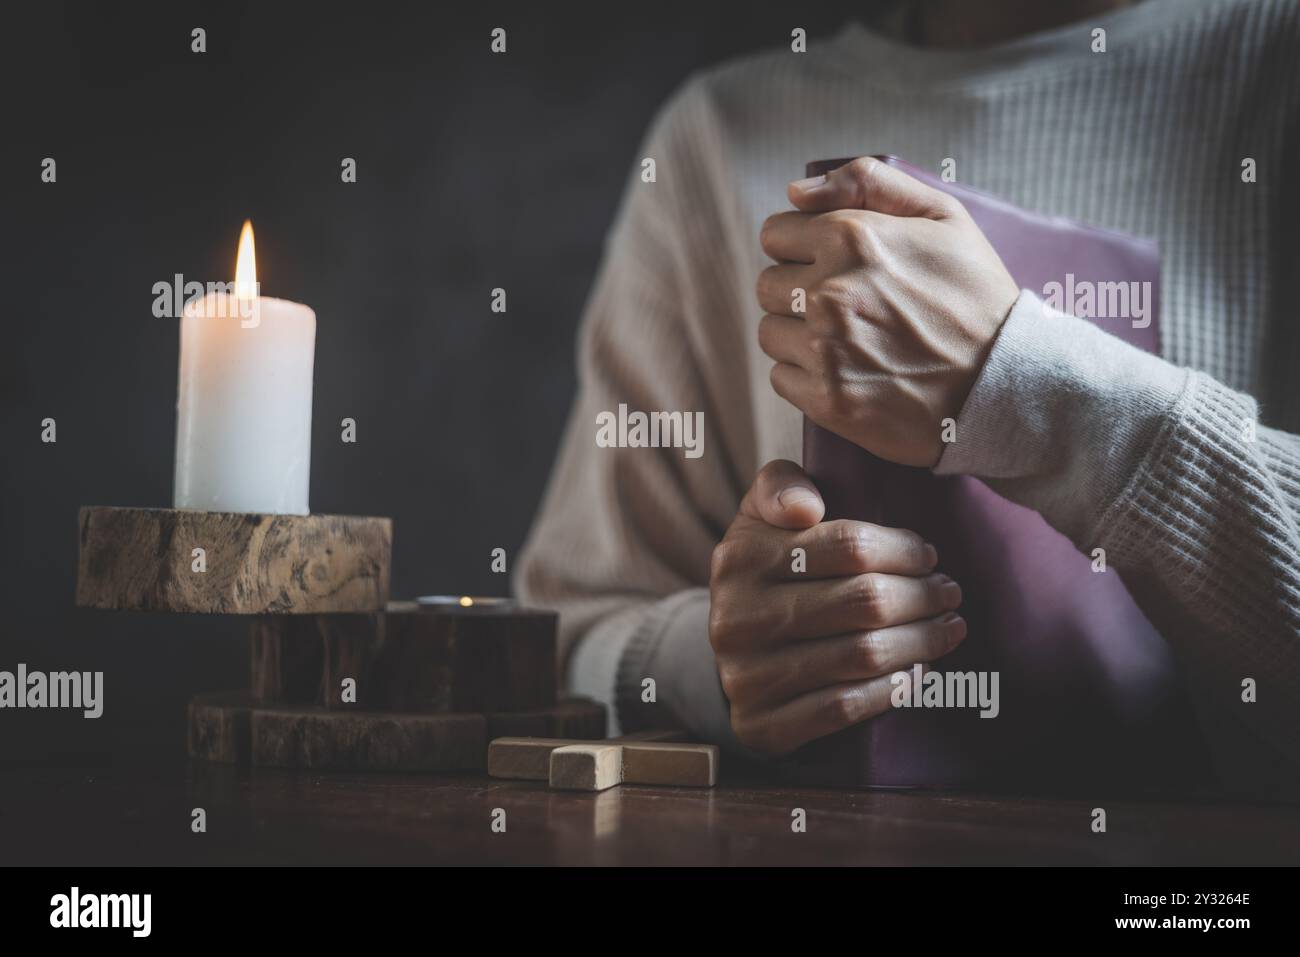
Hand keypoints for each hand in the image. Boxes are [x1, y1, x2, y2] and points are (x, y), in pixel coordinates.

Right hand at [708, 459, 966, 755]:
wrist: (732, 650)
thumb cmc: (768, 570)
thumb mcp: (761, 516)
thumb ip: (781, 486)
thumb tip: (805, 508)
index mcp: (741, 558)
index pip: (846, 546)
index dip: (901, 549)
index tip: (930, 555)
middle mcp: (736, 619)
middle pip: (861, 602)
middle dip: (920, 596)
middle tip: (950, 593)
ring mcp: (746, 676)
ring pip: (860, 656)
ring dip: (920, 642)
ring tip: (948, 629)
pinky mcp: (761, 725)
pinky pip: (843, 708)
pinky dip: (892, 690)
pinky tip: (919, 673)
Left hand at [757, 156, 1018, 466]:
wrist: (1006, 385)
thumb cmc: (976, 297)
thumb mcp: (943, 216)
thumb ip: (867, 182)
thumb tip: (794, 193)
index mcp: (852, 238)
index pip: (775, 234)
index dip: (802, 247)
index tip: (831, 265)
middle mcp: (830, 291)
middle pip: (767, 285)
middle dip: (796, 290)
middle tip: (844, 306)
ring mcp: (826, 349)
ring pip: (770, 333)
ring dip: (798, 335)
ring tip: (847, 341)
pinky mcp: (827, 399)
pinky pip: (781, 378)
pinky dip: (806, 377)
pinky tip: (847, 372)